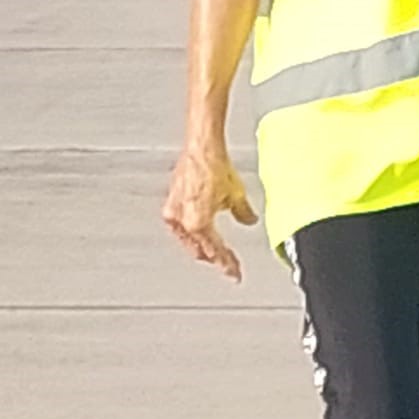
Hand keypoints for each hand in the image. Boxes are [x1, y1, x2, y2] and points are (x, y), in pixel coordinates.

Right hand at [162, 144, 258, 280]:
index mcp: (197, 223)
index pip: (214, 252)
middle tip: (226, 262)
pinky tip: (198, 226)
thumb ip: (243, 213)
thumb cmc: (214, 165)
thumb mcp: (237, 194)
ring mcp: (173, 210)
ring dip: (201, 244)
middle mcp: (181, 220)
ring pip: (187, 239)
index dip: (227, 264)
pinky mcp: (170, 199)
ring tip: (213, 248)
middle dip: (213, 257)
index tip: (234, 273)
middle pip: (199, 249)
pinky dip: (191, 230)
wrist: (201, 145)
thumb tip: (248, 219)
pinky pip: (180, 224)